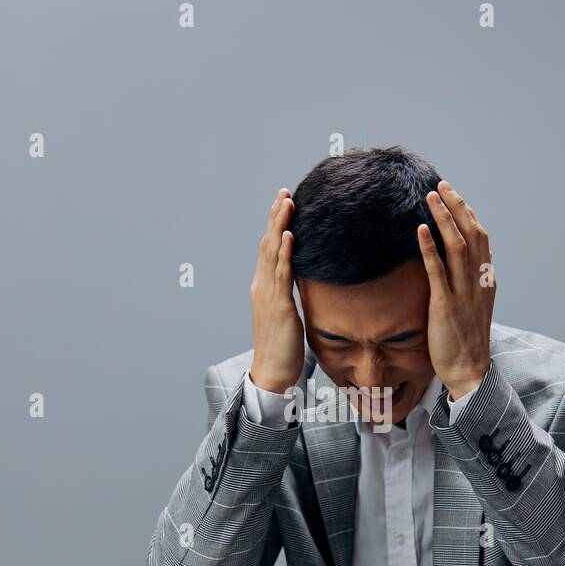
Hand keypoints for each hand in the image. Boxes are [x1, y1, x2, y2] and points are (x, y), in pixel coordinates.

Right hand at [248, 188, 303, 394]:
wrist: (272, 372)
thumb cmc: (282, 347)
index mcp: (263, 288)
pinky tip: (290, 237)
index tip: (283, 203)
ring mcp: (268, 295)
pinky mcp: (279, 307)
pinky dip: (285, 254)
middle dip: (275, 217)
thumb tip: (302, 280)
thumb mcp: (286, 314)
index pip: (268, 250)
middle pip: (267, 244)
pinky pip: (282, 275)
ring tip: (286, 203)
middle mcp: (262, 286)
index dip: (275, 225)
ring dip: (280, 226)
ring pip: (272, 254)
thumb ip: (289, 294)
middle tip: (284, 193)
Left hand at [417, 180, 495, 398]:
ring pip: (457, 246)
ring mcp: (464, 293)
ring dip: (444, 219)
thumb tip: (481, 257)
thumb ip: (477, 281)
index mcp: (486, 281)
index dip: (468, 214)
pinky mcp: (445, 305)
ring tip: (431, 196)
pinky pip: (438, 271)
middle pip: (472, 234)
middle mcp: (478, 282)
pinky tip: (420, 229)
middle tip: (442, 185)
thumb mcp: (477, 306)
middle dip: (457, 207)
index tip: (454, 195)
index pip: (481, 238)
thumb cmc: (468, 340)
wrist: (469, 371)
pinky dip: (430, 248)